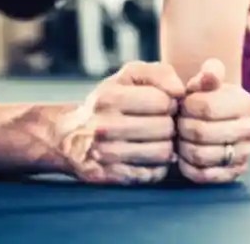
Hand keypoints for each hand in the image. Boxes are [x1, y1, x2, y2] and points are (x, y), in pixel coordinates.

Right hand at [57, 61, 182, 184]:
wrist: (70, 135)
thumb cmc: (110, 100)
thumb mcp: (130, 75)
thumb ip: (160, 73)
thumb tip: (179, 92)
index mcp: (109, 98)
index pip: (163, 101)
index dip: (170, 102)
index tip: (162, 105)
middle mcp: (103, 127)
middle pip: (165, 128)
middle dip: (169, 124)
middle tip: (161, 124)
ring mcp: (105, 155)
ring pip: (162, 153)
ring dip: (166, 146)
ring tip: (156, 139)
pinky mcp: (110, 177)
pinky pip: (153, 174)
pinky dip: (157, 166)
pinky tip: (147, 156)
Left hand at [176, 58, 249, 184]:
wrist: (215, 121)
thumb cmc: (206, 99)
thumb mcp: (206, 81)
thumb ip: (209, 73)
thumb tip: (209, 75)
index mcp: (246, 103)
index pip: (206, 107)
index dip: (186, 106)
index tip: (183, 105)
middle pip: (201, 133)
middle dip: (182, 127)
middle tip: (178, 123)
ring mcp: (245, 154)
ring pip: (199, 155)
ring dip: (182, 147)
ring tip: (181, 138)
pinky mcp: (234, 173)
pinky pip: (202, 175)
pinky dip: (187, 166)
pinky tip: (185, 155)